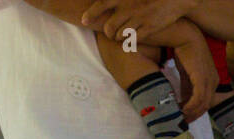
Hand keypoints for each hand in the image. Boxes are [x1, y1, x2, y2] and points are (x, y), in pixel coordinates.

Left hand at [82, 0, 197, 38]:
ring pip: (121, 35)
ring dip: (118, 37)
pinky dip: (130, 40)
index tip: (83, 21)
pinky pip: (135, 39)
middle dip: (107, 32)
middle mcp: (129, 8)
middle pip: (109, 26)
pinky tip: (132, 38)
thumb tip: (105, 0)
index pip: (101, 5)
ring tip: (120, 35)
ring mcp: (139, 19)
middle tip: (109, 32)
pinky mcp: (150, 28)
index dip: (90, 14)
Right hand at [172, 28, 218, 121]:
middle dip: (194, 115)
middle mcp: (214, 82)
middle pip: (205, 105)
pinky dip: (190, 106)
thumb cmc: (185, 53)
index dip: (196, 111)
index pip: (206, 101)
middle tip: (183, 121)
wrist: (186, 37)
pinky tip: (182, 109)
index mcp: (212, 81)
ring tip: (180, 116)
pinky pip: (198, 98)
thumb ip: (187, 88)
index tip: (186, 117)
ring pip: (202, 104)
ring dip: (191, 112)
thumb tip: (183, 102)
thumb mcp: (187, 74)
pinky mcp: (202, 79)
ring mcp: (210, 81)